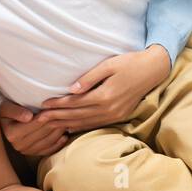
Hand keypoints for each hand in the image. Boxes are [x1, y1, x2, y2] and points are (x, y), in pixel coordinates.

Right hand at [0, 99, 70, 155]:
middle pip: (44, 132)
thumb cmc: (6, 109)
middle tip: (67, 113)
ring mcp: (26, 151)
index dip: (48, 114)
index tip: (57, 106)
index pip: (36, 123)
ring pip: (49, 140)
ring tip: (66, 121)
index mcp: (12, 134)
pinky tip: (65, 135)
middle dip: (56, 121)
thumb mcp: (6, 107)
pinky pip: (49, 149)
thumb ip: (15, 111)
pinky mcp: (33, 154)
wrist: (3, 120)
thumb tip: (28, 117)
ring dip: (59, 131)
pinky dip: (59, 143)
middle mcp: (18, 145)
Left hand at [13, 45, 170, 133]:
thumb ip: (89, 78)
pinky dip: (80, 127)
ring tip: (49, 125)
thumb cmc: (129, 63)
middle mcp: (109, 109)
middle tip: (39, 119)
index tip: (42, 105)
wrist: (153, 70)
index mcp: (105, 96)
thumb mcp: (108, 65)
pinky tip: (69, 127)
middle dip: (57, 117)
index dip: (57, 104)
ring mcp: (114, 115)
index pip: (75, 103)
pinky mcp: (118, 116)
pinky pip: (95, 124)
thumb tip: (71, 90)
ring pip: (84, 123)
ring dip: (66, 124)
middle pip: (77, 116)